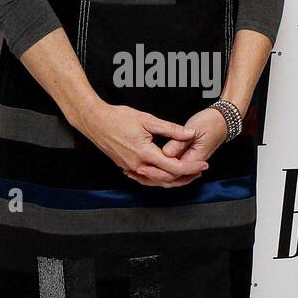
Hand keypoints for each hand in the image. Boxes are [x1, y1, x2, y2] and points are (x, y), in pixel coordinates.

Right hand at [79, 101, 209, 185]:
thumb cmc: (118, 117)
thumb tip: (190, 134)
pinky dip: (157, 178)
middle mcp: (137, 164)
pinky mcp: (124, 166)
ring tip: (186, 173)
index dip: (191, 167)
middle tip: (199, 170)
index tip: (204, 165)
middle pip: (166, 178)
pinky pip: (145, 178)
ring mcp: (129, 167)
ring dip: (172, 179)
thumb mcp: (148, 119)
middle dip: (185, 176)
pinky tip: (164, 173)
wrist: (94, 121)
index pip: (174, 167)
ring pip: (155, 180)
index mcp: (145, 153)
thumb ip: (171, 129)